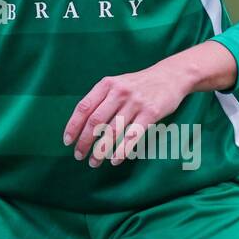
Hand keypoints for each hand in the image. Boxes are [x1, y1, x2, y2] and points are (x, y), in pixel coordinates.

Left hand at [62, 62, 193, 167]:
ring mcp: (135, 103)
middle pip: (95, 121)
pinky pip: (132, 136)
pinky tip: (115, 160)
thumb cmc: (138, 84)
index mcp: (106, 84)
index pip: (84, 107)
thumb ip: (100, 99)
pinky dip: (122, 151)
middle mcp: (119, 92)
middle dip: (84, 141)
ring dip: (101, 150)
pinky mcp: (151, 113)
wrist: (170, 76)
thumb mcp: (116, 84)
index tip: (68, 142)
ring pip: (113, 131)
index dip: (73, 126)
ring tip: (94, 162)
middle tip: (79, 155)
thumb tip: (81, 125)